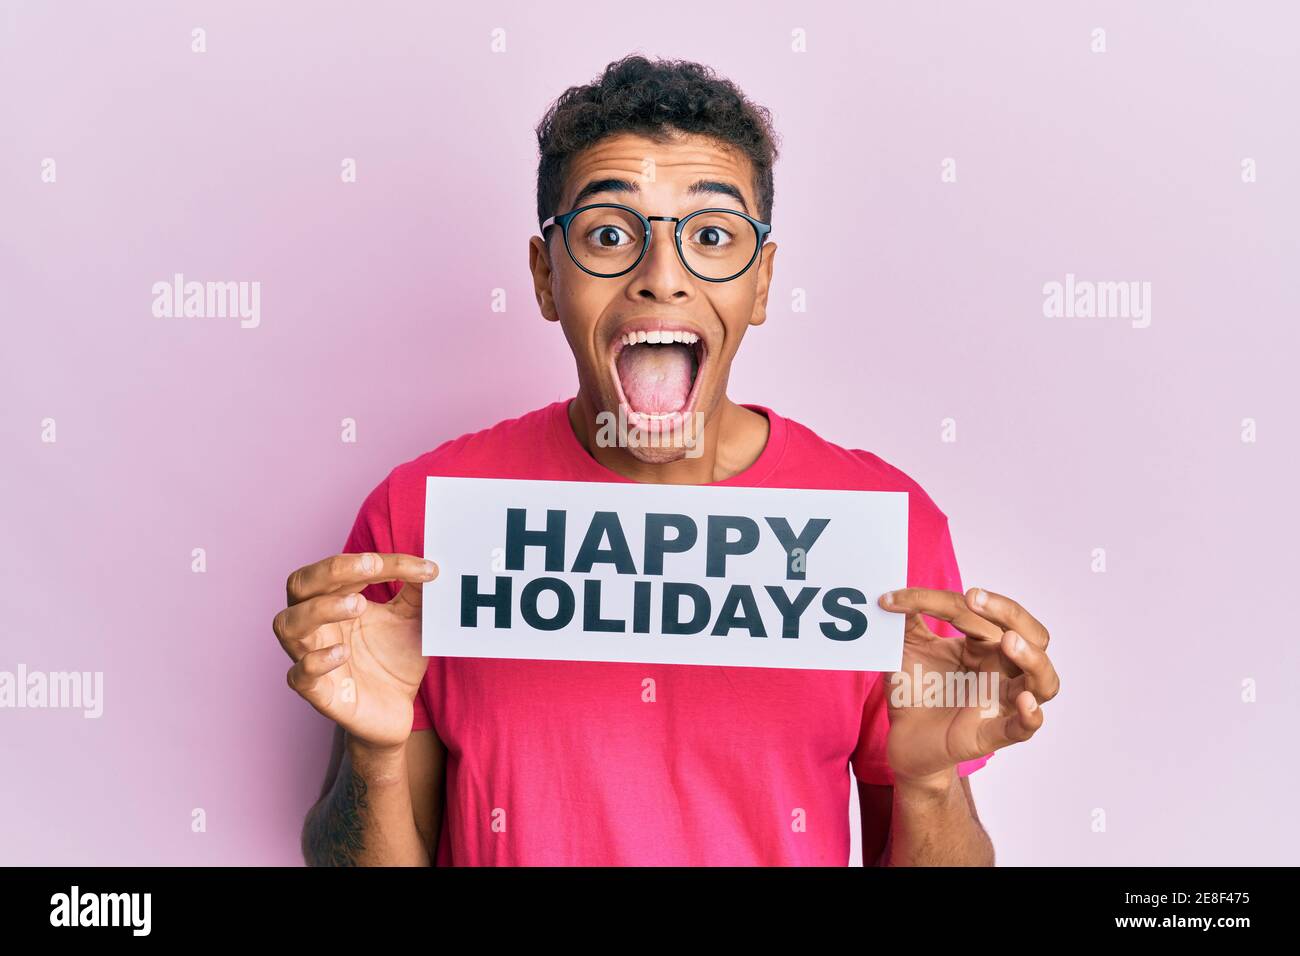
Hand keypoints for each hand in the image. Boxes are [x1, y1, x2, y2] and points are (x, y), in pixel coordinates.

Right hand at [274, 552, 438, 751]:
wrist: (395, 711)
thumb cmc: (394, 659)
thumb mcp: (412, 620)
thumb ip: (417, 591)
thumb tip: (428, 564)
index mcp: (335, 600)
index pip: (342, 569)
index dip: (378, 562)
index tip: (422, 567)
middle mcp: (317, 624)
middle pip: (299, 585)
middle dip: (332, 571)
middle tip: (372, 567)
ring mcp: (311, 656)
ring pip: (288, 625)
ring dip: (320, 609)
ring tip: (358, 605)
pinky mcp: (318, 692)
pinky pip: (299, 675)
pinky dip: (316, 661)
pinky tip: (343, 652)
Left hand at [876, 587, 1059, 785]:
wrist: (905, 739)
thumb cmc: (916, 691)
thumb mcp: (908, 649)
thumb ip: (906, 619)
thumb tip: (895, 587)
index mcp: (984, 645)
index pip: (978, 613)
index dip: (939, 600)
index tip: (897, 600)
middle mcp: (1001, 669)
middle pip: (1032, 636)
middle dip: (1009, 613)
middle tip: (975, 599)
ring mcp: (1003, 701)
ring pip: (1044, 680)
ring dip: (1032, 659)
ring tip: (1010, 643)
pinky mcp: (993, 733)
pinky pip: (1025, 727)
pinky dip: (1031, 714)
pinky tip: (1024, 701)